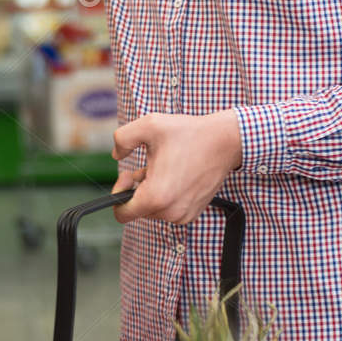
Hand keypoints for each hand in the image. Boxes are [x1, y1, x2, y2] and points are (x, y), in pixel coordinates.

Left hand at [110, 110, 241, 224]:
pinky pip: (168, 209)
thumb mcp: (149, 125)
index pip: (122, 214)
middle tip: (148, 167)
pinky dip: (166, 195)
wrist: (225, 141)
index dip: (118, 194)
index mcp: (155, 197)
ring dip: (152, 191)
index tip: (128, 175)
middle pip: (137, 210)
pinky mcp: (193, 213)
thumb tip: (116, 155)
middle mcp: (170, 212)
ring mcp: (183, 215)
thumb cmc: (189, 134)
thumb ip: (122, 139)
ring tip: (164, 169)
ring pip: (153, 210)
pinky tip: (175, 175)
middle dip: (137, 189)